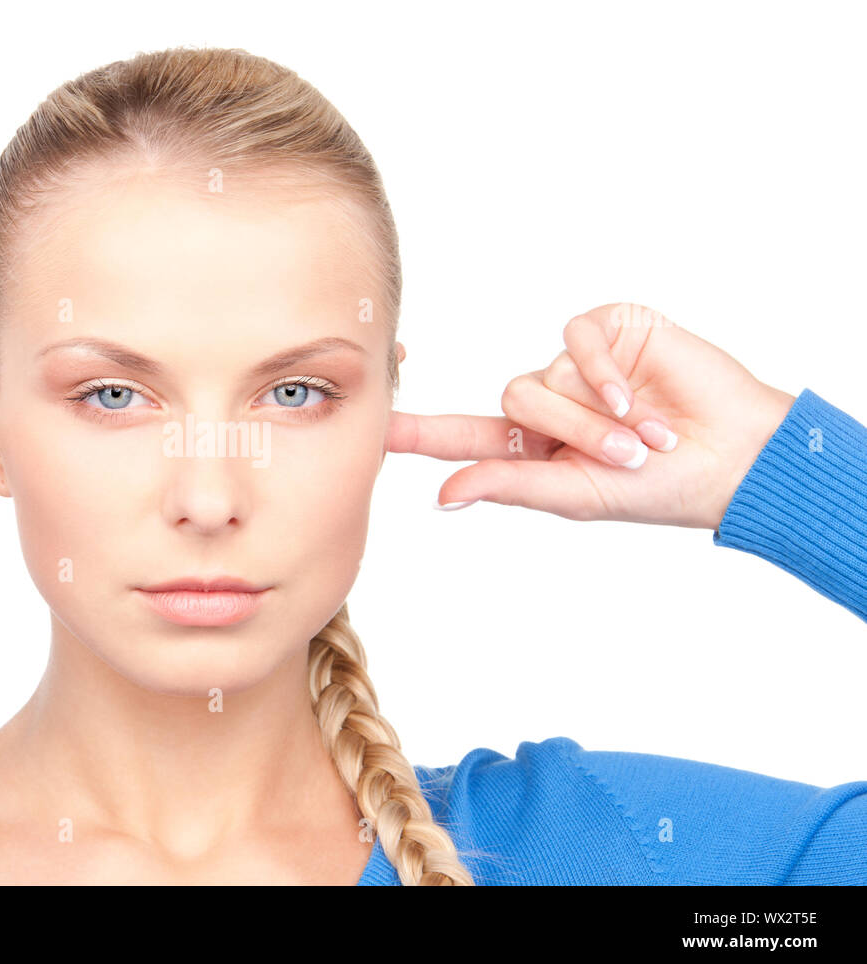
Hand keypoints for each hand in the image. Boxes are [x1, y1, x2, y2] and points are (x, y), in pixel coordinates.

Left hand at [385, 303, 795, 529]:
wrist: (732, 456)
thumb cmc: (658, 488)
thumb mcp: (575, 494)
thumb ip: (508, 484)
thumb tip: (442, 495)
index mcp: (532, 448)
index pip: (461, 436)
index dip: (417, 431)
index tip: (369, 428)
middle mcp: (547, 404)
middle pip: (512, 403)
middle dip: (568, 434)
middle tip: (625, 457)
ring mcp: (574, 366)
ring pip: (544, 375)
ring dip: (593, 414)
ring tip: (645, 435)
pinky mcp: (606, 332)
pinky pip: (574, 342)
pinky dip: (603, 373)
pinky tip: (638, 396)